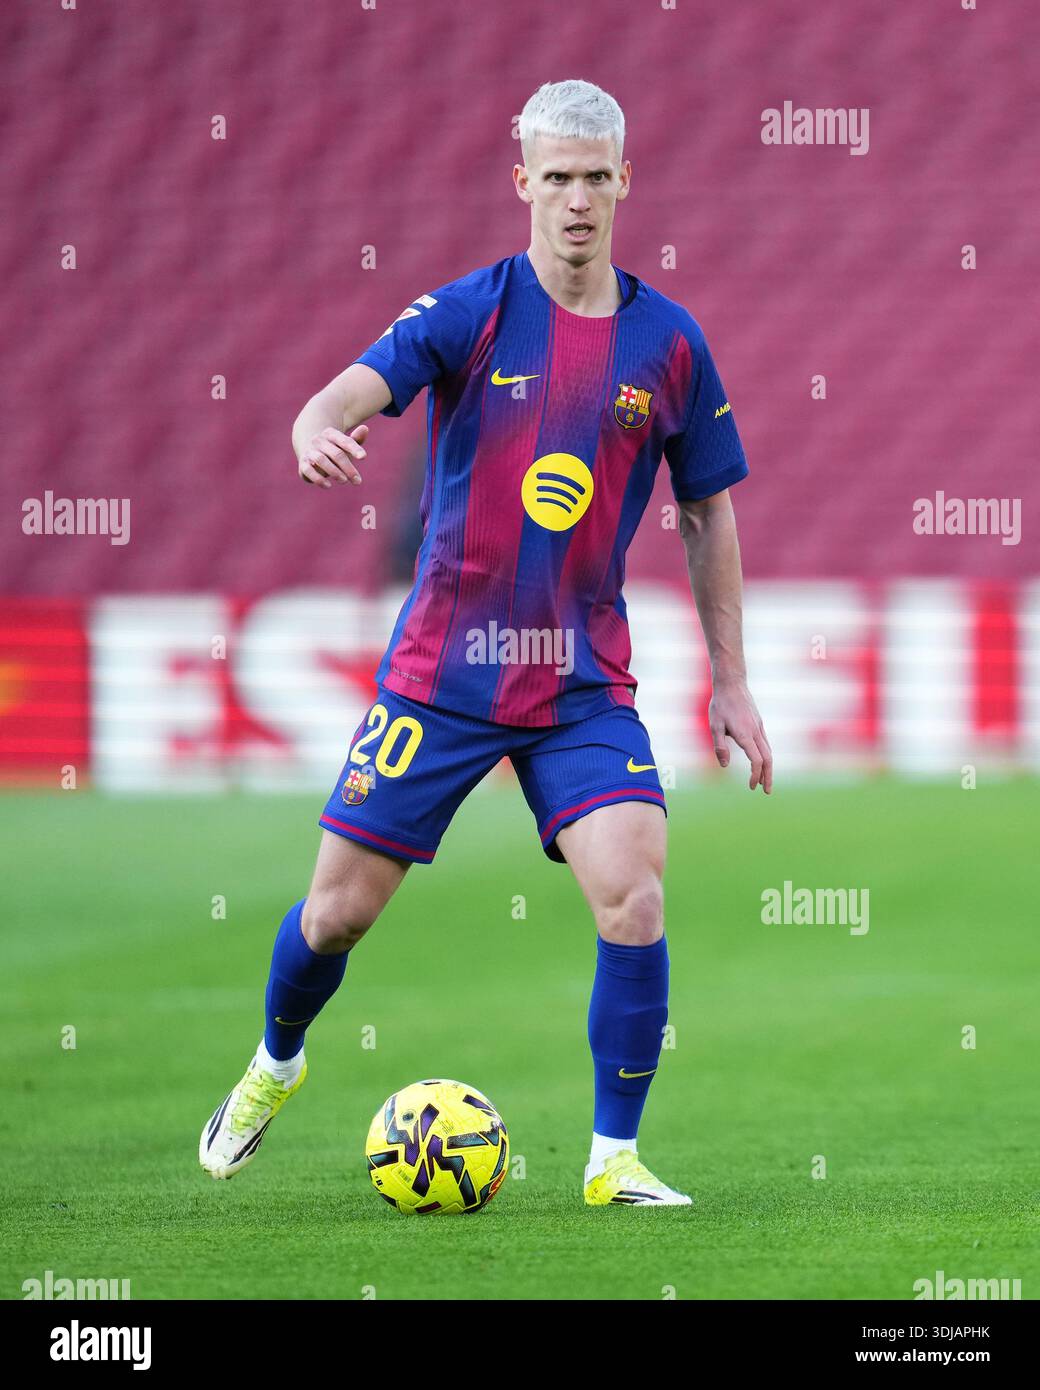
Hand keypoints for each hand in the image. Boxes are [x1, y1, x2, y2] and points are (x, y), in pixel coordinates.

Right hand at [298, 425, 367, 488]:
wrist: (308, 448)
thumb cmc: (332, 448)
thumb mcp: (344, 443)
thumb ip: (355, 440)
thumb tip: (365, 428)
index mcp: (331, 434)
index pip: (344, 441)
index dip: (354, 449)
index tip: (363, 457)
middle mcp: (319, 441)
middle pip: (336, 453)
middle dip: (348, 467)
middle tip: (357, 481)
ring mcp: (310, 452)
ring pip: (321, 460)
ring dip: (334, 472)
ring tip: (344, 481)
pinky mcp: (303, 464)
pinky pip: (308, 471)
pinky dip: (318, 478)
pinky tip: (329, 485)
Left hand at [708, 676, 772, 792]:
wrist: (732, 683)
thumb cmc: (720, 704)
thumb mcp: (714, 725)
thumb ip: (720, 746)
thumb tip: (725, 765)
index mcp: (745, 734)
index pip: (756, 760)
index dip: (755, 776)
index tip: (751, 787)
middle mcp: (756, 732)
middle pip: (768, 759)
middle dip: (768, 777)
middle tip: (766, 792)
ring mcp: (759, 727)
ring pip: (769, 752)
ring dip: (768, 768)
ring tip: (764, 781)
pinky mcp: (759, 723)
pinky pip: (766, 744)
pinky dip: (766, 757)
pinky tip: (761, 762)